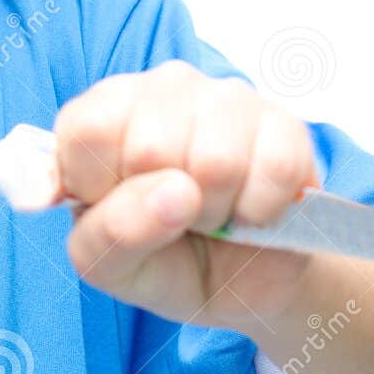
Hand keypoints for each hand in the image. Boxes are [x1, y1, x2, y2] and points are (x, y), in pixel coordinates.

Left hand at [53, 60, 320, 328]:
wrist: (238, 283)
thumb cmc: (159, 259)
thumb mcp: (107, 264)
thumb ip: (112, 232)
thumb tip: (172, 192)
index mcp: (100, 114)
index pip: (88, 130)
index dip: (102, 186)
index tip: (117, 209)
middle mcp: (160, 90)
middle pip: (151, 146)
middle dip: (163, 207)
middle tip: (172, 216)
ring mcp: (225, 98)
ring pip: (217, 160)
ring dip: (216, 212)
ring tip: (210, 213)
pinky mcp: (284, 123)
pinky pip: (276, 168)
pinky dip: (261, 211)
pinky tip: (250, 210)